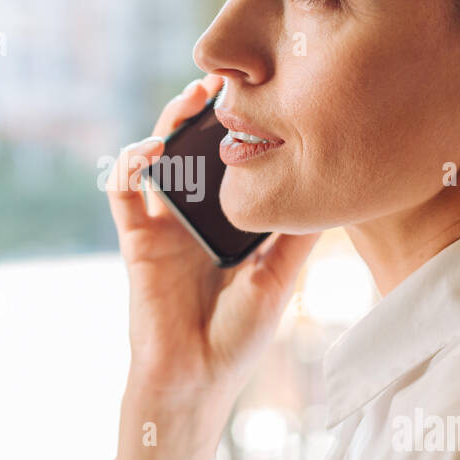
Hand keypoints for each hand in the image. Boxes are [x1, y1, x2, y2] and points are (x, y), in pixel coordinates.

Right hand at [105, 73, 320, 459]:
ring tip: (192, 101)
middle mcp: (192, 214)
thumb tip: (336, 185)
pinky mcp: (135, 238)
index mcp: (226, 219)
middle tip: (222, 82)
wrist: (197, 377)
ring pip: (156, 156)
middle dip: (202, 109)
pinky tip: (154, 150)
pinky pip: (123, 190)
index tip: (262, 94)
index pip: (228, 159)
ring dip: (168, 122)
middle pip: (191, 146)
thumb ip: (296, 230)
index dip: (238, 125)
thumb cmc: (238, 334)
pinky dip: (131, 163)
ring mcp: (162, 223)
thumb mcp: (280, 275)